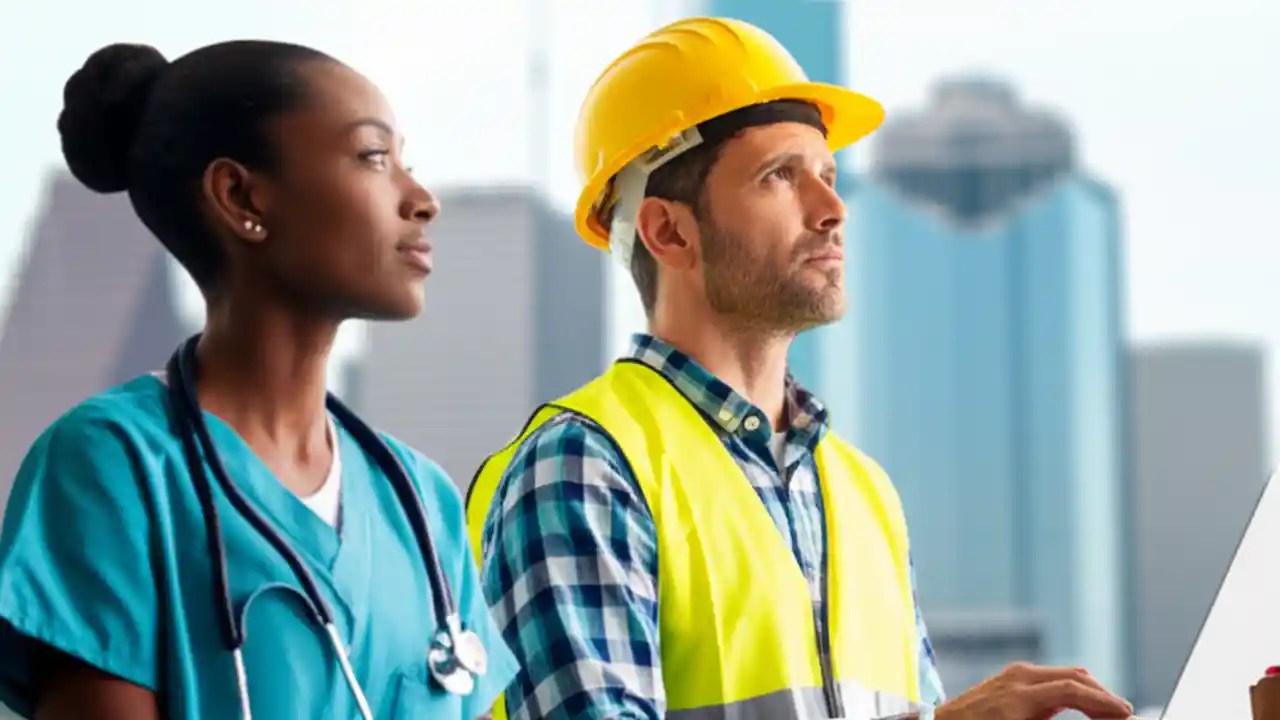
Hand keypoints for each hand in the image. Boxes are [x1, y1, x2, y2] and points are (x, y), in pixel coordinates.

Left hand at [933, 662, 1133, 719]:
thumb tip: (1090, 719)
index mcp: (1018, 695)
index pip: (1072, 689)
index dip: (1103, 701)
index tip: (1127, 714)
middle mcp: (1016, 677)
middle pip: (1074, 676)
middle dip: (1103, 696)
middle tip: (1123, 716)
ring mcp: (1013, 674)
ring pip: (1065, 674)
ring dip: (1089, 692)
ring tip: (1108, 714)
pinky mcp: (1011, 677)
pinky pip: (1050, 678)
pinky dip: (1072, 690)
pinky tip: (1084, 708)